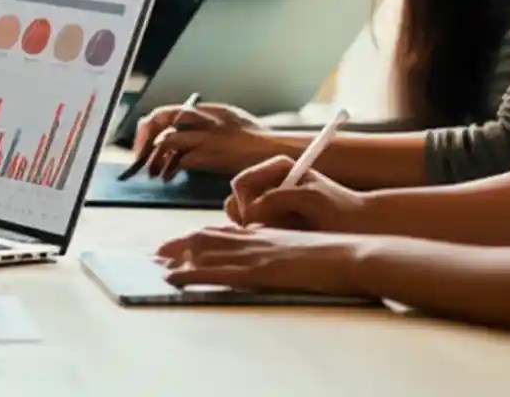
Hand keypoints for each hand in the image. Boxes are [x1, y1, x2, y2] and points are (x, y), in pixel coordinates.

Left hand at [131, 103, 265, 179]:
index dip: (151, 127)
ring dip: (154, 157)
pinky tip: (167, 177)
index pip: (168, 112)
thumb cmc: (257, 142)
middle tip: (140, 157)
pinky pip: (181, 159)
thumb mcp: (231, 122)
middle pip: (161, 119)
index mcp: (209, 109)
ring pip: (167, 139)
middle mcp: (205, 118)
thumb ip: (208, 124)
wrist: (277, 153)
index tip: (145, 142)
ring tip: (152, 171)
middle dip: (145, 139)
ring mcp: (208, 135)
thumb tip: (182, 134)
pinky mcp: (212, 154)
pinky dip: (169, 169)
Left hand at [156, 225, 372, 295]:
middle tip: (156, 253)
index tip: (180, 243)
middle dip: (179, 245)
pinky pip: (215, 271)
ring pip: (205, 250)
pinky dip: (190, 274)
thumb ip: (278, 246)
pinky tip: (173, 278)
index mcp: (265, 234)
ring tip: (155, 263)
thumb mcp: (301, 245)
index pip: (222, 231)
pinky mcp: (258, 270)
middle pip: (206, 237)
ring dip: (177, 257)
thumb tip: (265, 251)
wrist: (354, 255)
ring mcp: (254, 254)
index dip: (198, 236)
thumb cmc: (335, 253)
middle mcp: (254, 239)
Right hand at [224, 156, 368, 232]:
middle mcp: (268, 183)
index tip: (261, 220)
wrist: (361, 228)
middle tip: (270, 231)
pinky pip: (249, 230)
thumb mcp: (310, 198)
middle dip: (248, 218)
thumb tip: (249, 215)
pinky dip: (258, 237)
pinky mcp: (270, 222)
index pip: (243, 183)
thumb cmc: (341, 209)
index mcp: (277, 167)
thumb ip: (276, 199)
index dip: (247, 204)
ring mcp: (267, 203)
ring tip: (281, 235)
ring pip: (239, 216)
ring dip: (253, 229)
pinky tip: (281, 241)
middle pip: (237, 200)